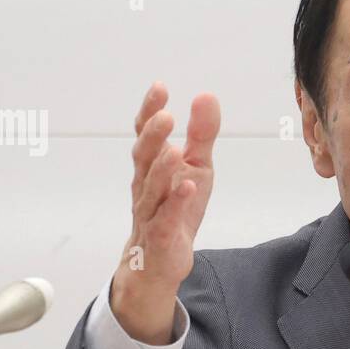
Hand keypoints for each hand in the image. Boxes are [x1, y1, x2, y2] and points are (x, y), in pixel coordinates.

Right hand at [110, 82, 220, 342]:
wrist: (160, 261)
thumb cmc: (176, 208)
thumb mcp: (197, 167)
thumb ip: (201, 134)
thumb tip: (206, 96)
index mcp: (151, 165)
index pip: (145, 134)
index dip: (149, 111)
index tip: (159, 88)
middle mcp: (145, 185)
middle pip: (144, 158)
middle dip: (152, 137)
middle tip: (165, 117)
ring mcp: (150, 211)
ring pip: (151, 189)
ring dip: (161, 169)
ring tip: (173, 150)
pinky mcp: (161, 236)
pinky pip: (166, 218)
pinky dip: (176, 203)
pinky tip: (188, 187)